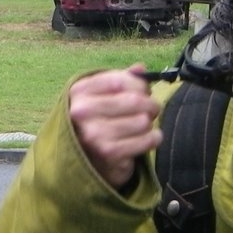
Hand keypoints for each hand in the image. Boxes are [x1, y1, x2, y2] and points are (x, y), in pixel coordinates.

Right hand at [69, 65, 162, 188]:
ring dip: (149, 124)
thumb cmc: (97, 124)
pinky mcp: (109, 153)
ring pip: (143, 121)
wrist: (86, 163)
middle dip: (150, 105)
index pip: (120, 80)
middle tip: (150, 110)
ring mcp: (94, 134)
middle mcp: (82, 112)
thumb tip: (141, 69)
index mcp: (79, 93)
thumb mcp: (100, 97)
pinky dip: (153, 138)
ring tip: (142, 127)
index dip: (139, 85)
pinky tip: (147, 139)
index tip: (144, 91)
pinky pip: (146, 139)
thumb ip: (120, 80)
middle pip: (135, 100)